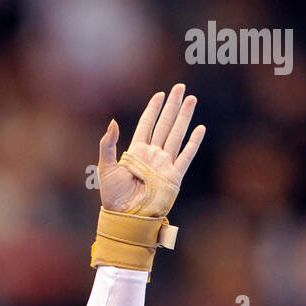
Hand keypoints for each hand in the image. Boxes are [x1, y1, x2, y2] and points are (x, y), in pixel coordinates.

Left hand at [97, 83, 204, 214]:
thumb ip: (108, 145)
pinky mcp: (173, 176)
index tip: (160, 94)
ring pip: (176, 135)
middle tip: (180, 88)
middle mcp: (152, 155)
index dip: (153, 109)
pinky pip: (186, 156)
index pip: (147, 124)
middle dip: (173, 106)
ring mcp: (164, 164)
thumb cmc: (113, 196)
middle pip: (164, 125)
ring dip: (184, 117)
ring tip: (192, 100)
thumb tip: (113, 122)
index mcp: (136, 151)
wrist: (126, 217)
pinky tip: (200, 129)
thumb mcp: (106, 168)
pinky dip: (193, 143)